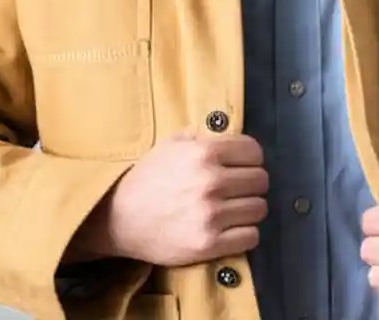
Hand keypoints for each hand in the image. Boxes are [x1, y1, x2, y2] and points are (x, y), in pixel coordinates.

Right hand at [72, 127, 268, 266]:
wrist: (117, 217)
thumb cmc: (146, 178)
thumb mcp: (169, 144)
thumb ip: (201, 137)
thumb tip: (228, 135)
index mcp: (204, 152)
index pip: (254, 152)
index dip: (251, 159)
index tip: (243, 166)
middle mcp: (211, 182)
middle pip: (261, 181)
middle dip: (251, 184)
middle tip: (237, 190)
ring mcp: (211, 215)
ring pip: (259, 209)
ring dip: (249, 210)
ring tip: (233, 210)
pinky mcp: (209, 244)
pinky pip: (251, 237)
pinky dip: (245, 233)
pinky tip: (231, 229)